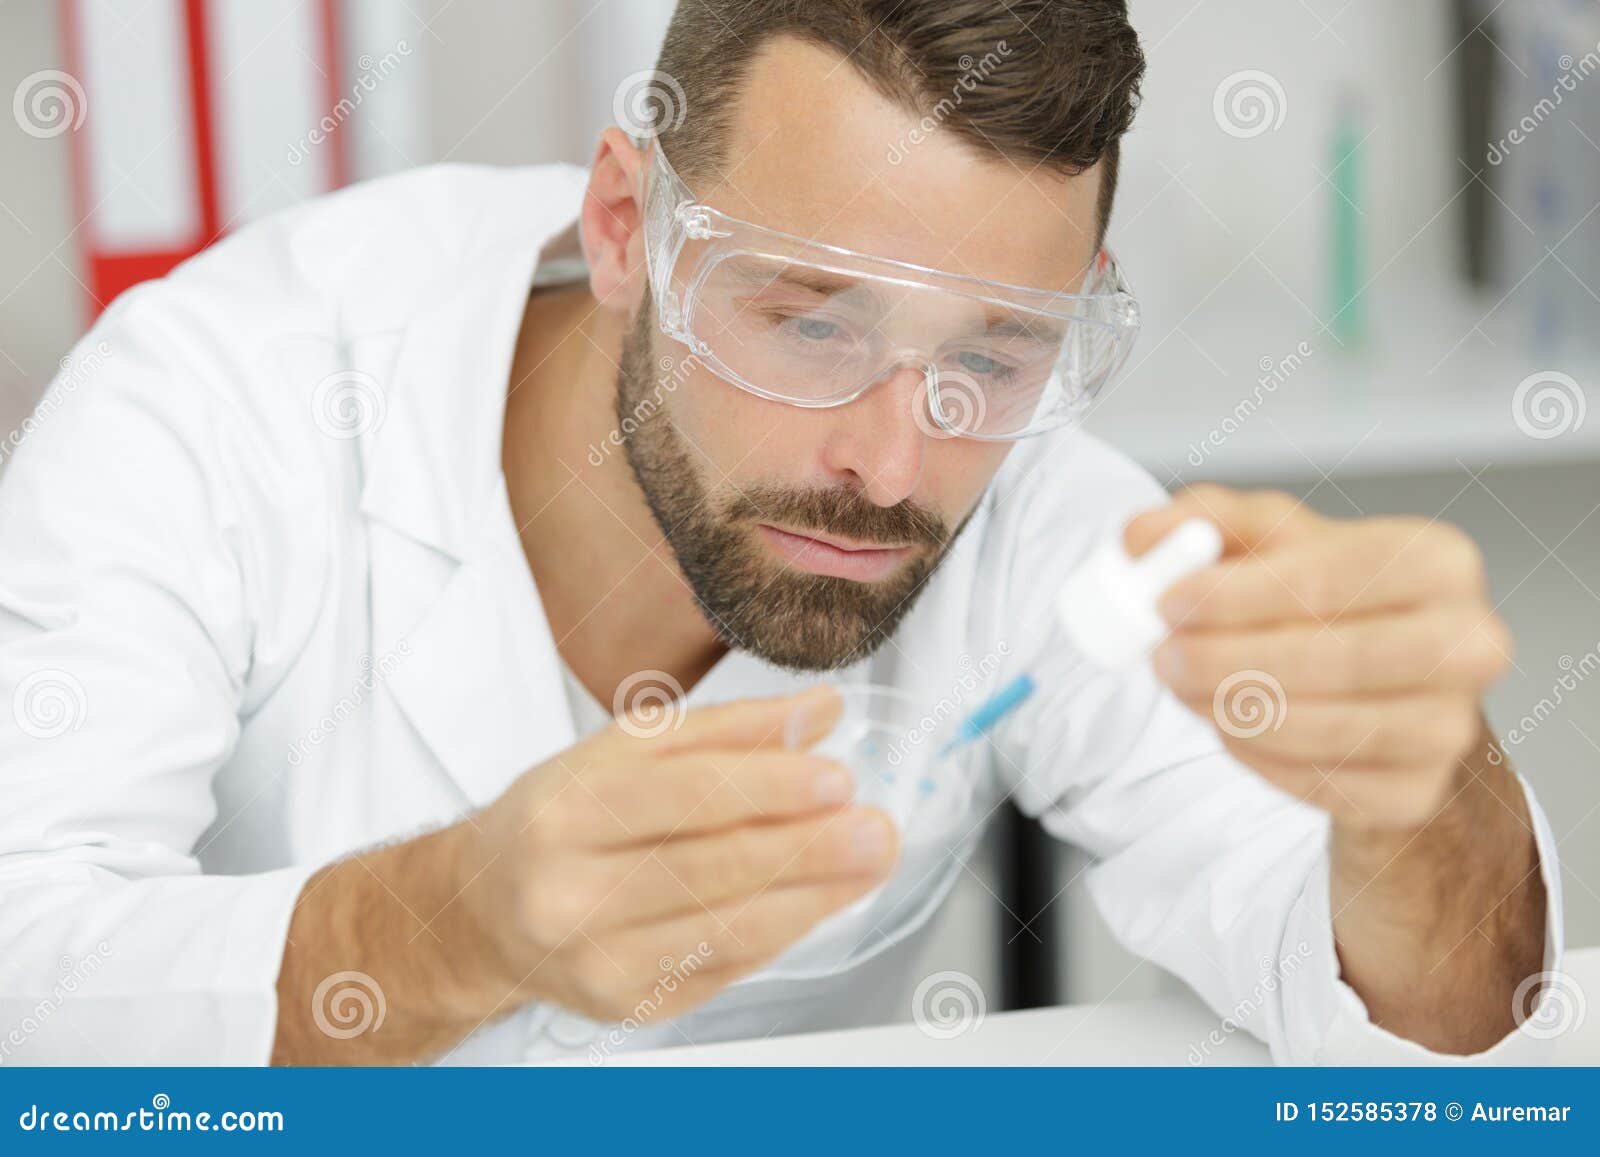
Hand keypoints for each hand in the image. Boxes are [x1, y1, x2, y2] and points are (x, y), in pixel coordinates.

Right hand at [462, 685, 897, 1022]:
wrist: (484, 913)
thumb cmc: (560, 819)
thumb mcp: (622, 750)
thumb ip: (727, 730)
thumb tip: (821, 712)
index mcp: (565, 810)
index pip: (683, 797)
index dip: (767, 789)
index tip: (836, 778)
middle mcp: (571, 892)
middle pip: (708, 869)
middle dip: (806, 850)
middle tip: (874, 830)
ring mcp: (599, 960)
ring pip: (725, 929)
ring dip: (812, 897)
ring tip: (868, 863)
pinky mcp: (628, 1005)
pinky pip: (725, 966)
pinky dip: (782, 931)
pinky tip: (821, 901)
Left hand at [1127, 485, 1512, 830]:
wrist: (1376, 688)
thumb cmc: (1324, 601)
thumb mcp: (1265, 540)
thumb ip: (1201, 522)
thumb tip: (1140, 536)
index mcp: (1438, 561)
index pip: (1329, 577)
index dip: (1238, 594)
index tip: (1168, 601)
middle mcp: (1469, 643)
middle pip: (1334, 658)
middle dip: (1228, 660)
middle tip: (1163, 656)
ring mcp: (1452, 725)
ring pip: (1326, 728)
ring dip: (1233, 711)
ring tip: (1184, 688)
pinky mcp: (1419, 792)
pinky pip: (1321, 784)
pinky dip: (1258, 758)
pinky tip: (1231, 726)